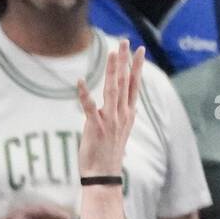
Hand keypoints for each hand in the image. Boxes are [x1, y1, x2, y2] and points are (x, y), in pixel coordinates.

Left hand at [77, 40, 144, 177]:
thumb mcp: (118, 132)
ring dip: (112, 70)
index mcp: (127, 115)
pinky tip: (80, 81)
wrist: (103, 176)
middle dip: (126, 61)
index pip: (133, 85)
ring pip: (112, 90)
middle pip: (125, 82)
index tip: (139, 49)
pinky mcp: (96, 128)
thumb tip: (122, 108)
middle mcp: (122, 115)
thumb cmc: (108, 154)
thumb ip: (119, 117)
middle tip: (126, 42)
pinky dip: (84, 94)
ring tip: (113, 53)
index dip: (136, 67)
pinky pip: (89, 108)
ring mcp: (110, 121)